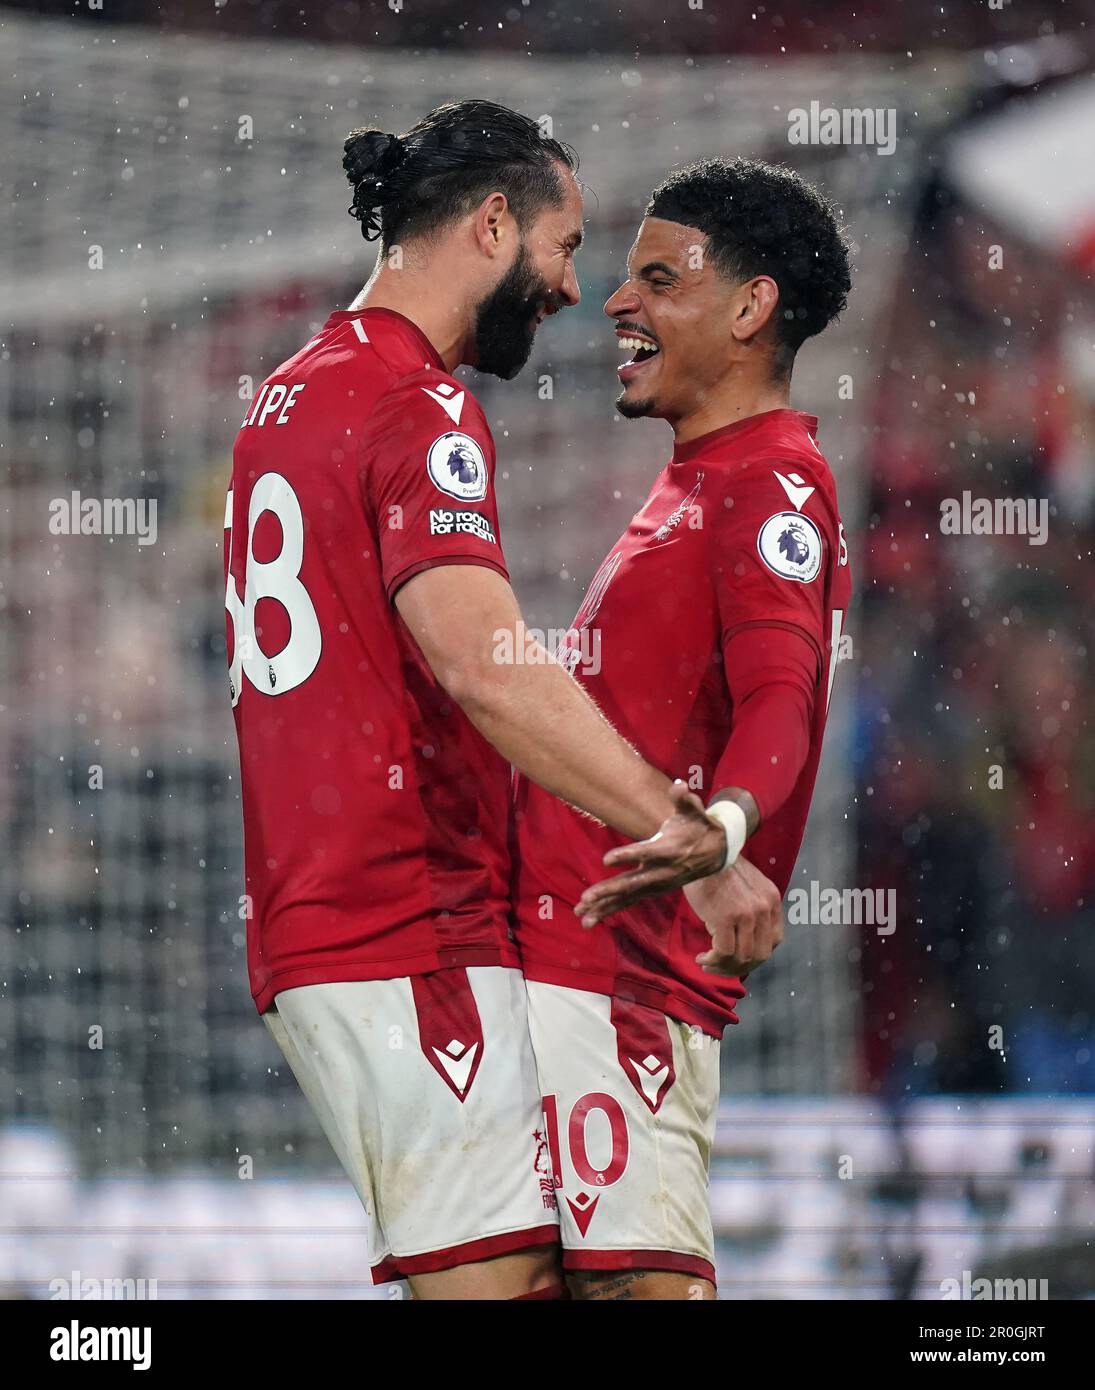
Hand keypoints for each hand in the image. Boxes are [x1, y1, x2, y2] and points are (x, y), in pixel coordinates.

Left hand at [574, 781, 727, 925]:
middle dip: (609, 890)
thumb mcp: (694, 811)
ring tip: (581, 914)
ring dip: (604, 906)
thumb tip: (680, 785)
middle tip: (587, 897)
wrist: (715, 854)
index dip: (627, 855)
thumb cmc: (698, 827)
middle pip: (632, 883)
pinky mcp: (651, 890)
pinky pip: (628, 902)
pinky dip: (609, 910)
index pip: (646, 853)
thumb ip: (684, 799)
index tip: (606, 859)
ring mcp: (656, 884)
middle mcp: (661, 871)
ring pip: (627, 897)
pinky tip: (589, 918)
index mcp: (668, 850)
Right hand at [685, 855, 782, 976]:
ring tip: (707, 963)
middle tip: (720, 967)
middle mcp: (764, 909)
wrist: (702, 851)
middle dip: (739, 967)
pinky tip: (702, 957)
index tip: (738, 957)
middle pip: (760, 955)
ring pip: (742, 958)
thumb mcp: (747, 885)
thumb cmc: (717, 867)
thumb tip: (741, 936)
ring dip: (723, 967)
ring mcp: (746, 915)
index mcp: (772, 900)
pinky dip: (712, 961)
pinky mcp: (725, 918)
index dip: (756, 955)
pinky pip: (723, 953)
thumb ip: (751, 907)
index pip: (774, 941)